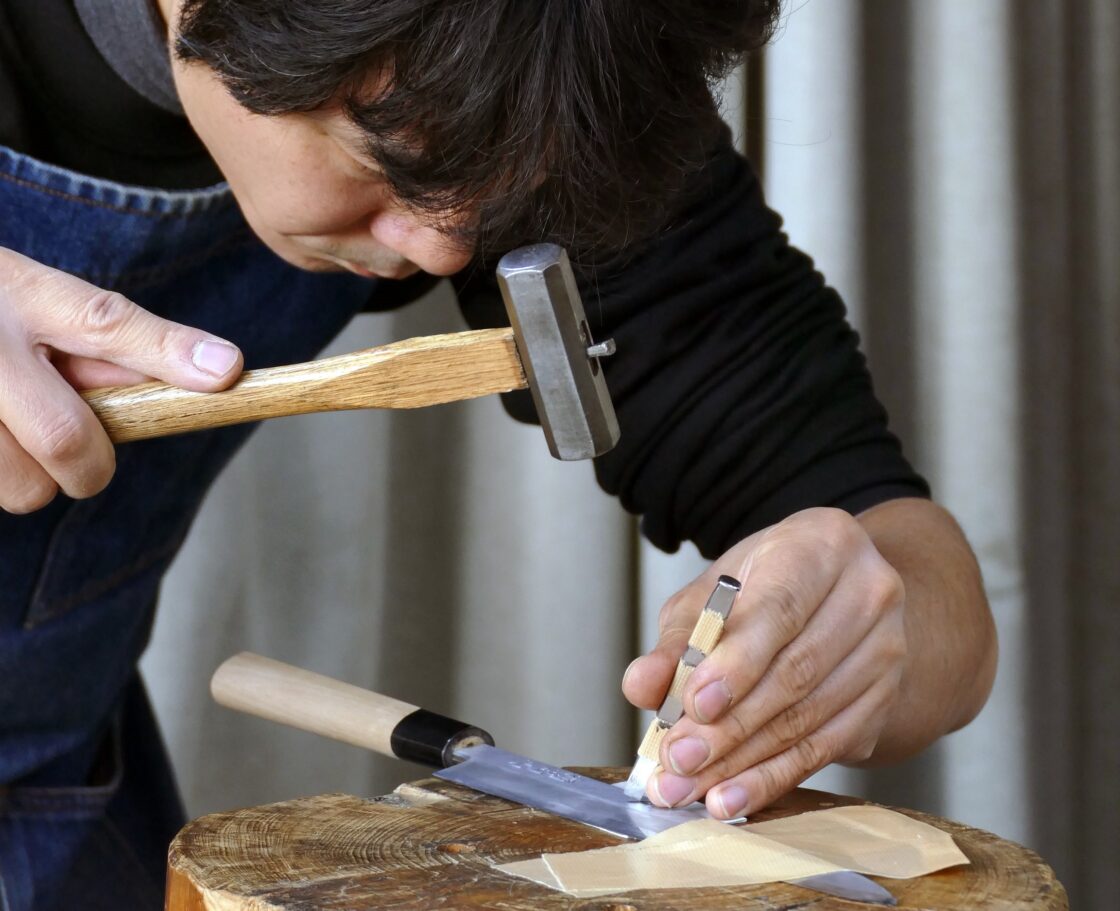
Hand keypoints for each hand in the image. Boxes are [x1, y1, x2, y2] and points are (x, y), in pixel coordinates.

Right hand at [0, 247, 242, 513]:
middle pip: (65, 442)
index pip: (105, 323)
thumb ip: (114, 342)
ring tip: (5, 428)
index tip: (223, 373)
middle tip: (75, 447)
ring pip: (21, 489)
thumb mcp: (40, 301)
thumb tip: (211, 373)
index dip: (166, 352)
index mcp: (24, 296)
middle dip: (87, 464)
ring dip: (27, 477)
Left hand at [622, 506, 906, 818]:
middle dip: (730, 727)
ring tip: (690, 788)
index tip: (695, 704)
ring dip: (744, 762)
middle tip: (677, 761)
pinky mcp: (884, 700)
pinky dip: (771, 778)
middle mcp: (869, 593)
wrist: (834, 593)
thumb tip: (642, 685)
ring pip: (809, 719)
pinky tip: (730, 797)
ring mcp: (887, 649)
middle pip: (795, 672)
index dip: (738, 662)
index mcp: (823, 544)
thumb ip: (676, 638)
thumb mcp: (713, 593)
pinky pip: (824, 748)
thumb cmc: (767, 584)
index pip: (781, 608)